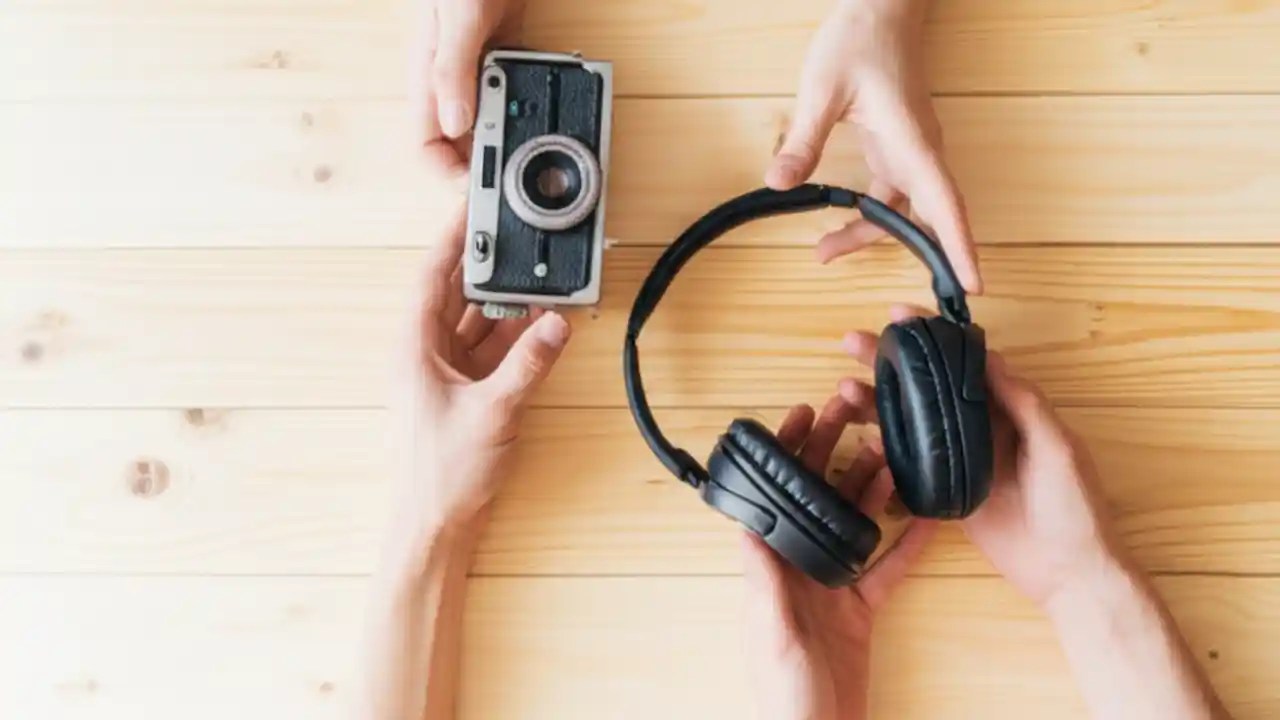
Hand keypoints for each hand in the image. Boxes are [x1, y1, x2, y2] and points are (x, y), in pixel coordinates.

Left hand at [390, 200, 571, 551]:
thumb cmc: (441, 473)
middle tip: (521, 237)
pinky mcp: (468, 391)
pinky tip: (543, 325)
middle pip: (459, 292)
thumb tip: (556, 325)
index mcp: (415, 346)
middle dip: (491, 266)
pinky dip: (518, 336)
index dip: (453, 237)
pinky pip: (494, 349)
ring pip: (480, 320)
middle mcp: (427, 352)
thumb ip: (529, 365)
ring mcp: (447, 372)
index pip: (432, 275)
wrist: (434, 523)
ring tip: (543, 280)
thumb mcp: (493, 412)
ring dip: (510, 304)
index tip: (474, 205)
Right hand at [411, 0, 524, 174]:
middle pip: (459, 145)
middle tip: (512, 180)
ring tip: (529, 154)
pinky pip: (511, 97)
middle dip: (483, 166)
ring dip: (506, 142)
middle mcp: (451, 82)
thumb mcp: (458, 19)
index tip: (478, 185)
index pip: (426, 145)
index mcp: (429, 78)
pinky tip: (543, 116)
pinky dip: (525, 110)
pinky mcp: (502, 57)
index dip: (447, 173)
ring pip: (487, 125)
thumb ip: (453, 69)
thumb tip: (454, 122)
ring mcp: (477, 72)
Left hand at [743, 393, 937, 719]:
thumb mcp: (770, 631)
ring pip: (855, 523)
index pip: (777, 500)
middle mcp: (799, 570)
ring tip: (889, 450)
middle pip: (816, 499)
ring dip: (872, 487)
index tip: (801, 415)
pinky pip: (886, 567)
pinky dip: (906, 542)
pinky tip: (925, 516)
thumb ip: (763, 579)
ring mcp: (831, 586)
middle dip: (832, 452)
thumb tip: (747, 526)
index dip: (787, 455)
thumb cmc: (785, 692)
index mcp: (771, 570)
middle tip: (852, 412)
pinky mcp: (861, 608)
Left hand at [766, 0, 981, 292]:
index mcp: (913, 142)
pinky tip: (836, 222)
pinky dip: (869, 213)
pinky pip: (892, 193)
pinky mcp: (898, 147)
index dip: (959, 247)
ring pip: (904, 208)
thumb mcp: (822, 89)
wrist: (881, 7)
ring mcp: (912, 151)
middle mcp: (921, 152)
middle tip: (896, 297)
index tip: (972, 285)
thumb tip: (780, 183)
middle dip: (913, 256)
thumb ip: (803, 140)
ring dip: (871, 233)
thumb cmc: (861, 39)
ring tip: (824, 251)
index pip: (944, 204)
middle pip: (926, 218)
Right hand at [840, 304, 1121, 608]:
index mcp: (1010, 409)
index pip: (965, 362)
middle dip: (889, 362)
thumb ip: (1024, 404)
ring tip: (843, 389)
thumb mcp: (1058, 448)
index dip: (931, 336)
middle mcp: (981, 428)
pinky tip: (858, 437)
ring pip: (911, 421)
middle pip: (928, 386)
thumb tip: (988, 357)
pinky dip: (882, 449)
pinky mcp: (945, 493)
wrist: (1068, 574)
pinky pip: (908, 465)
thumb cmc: (1075, 508)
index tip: (898, 316)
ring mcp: (960, 460)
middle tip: (853, 342)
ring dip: (877, 403)